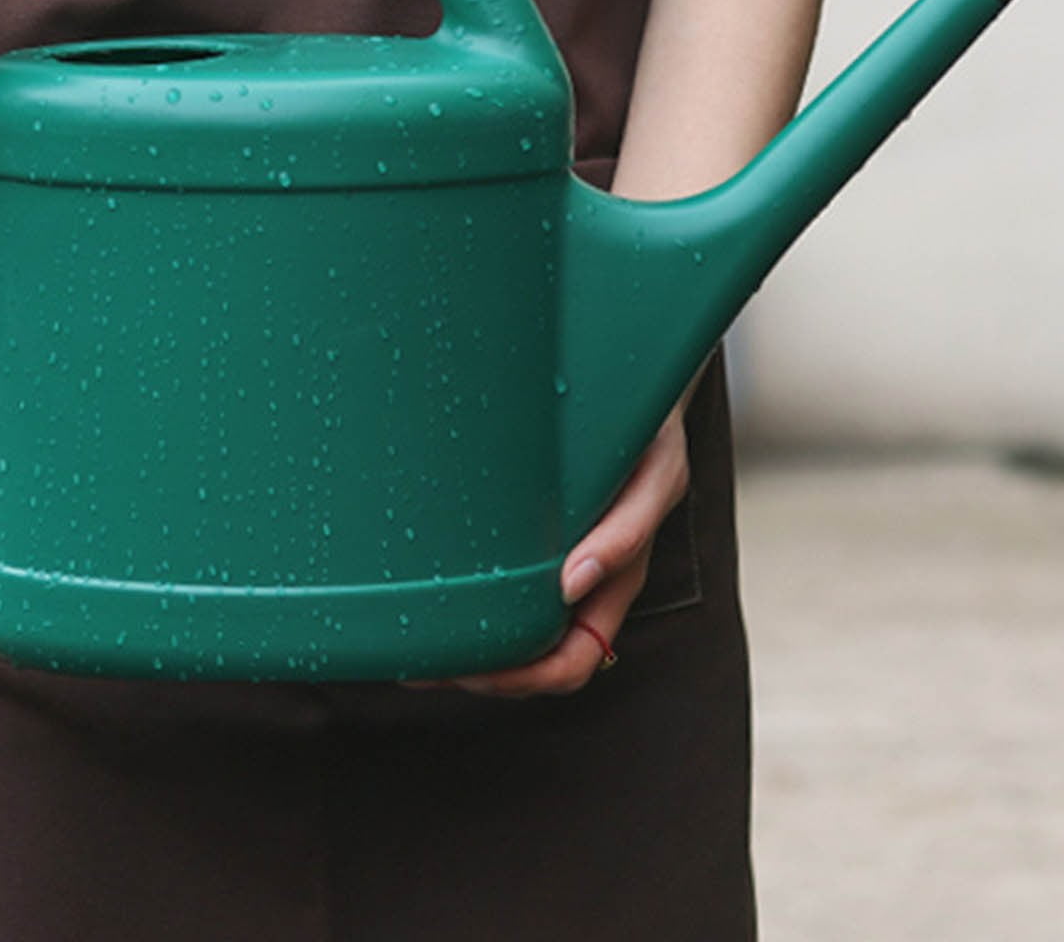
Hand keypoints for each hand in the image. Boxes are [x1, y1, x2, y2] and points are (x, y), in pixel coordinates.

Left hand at [426, 381, 694, 697]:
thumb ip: (627, 530)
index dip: (523, 679)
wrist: (633, 383)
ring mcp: (552, 559)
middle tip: (420, 664)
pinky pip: (495, 583)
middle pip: (528, 658)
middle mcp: (580, 581)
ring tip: (409, 641)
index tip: (472, 670)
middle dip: (476, 671)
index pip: (569, 661)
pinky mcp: (525, 530)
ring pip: (506, 628)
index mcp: (613, 582)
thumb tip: (574, 585)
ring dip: (461, 644)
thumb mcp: (654, 475)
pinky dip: (460, 599)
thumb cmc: (648, 432)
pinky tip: (421, 590)